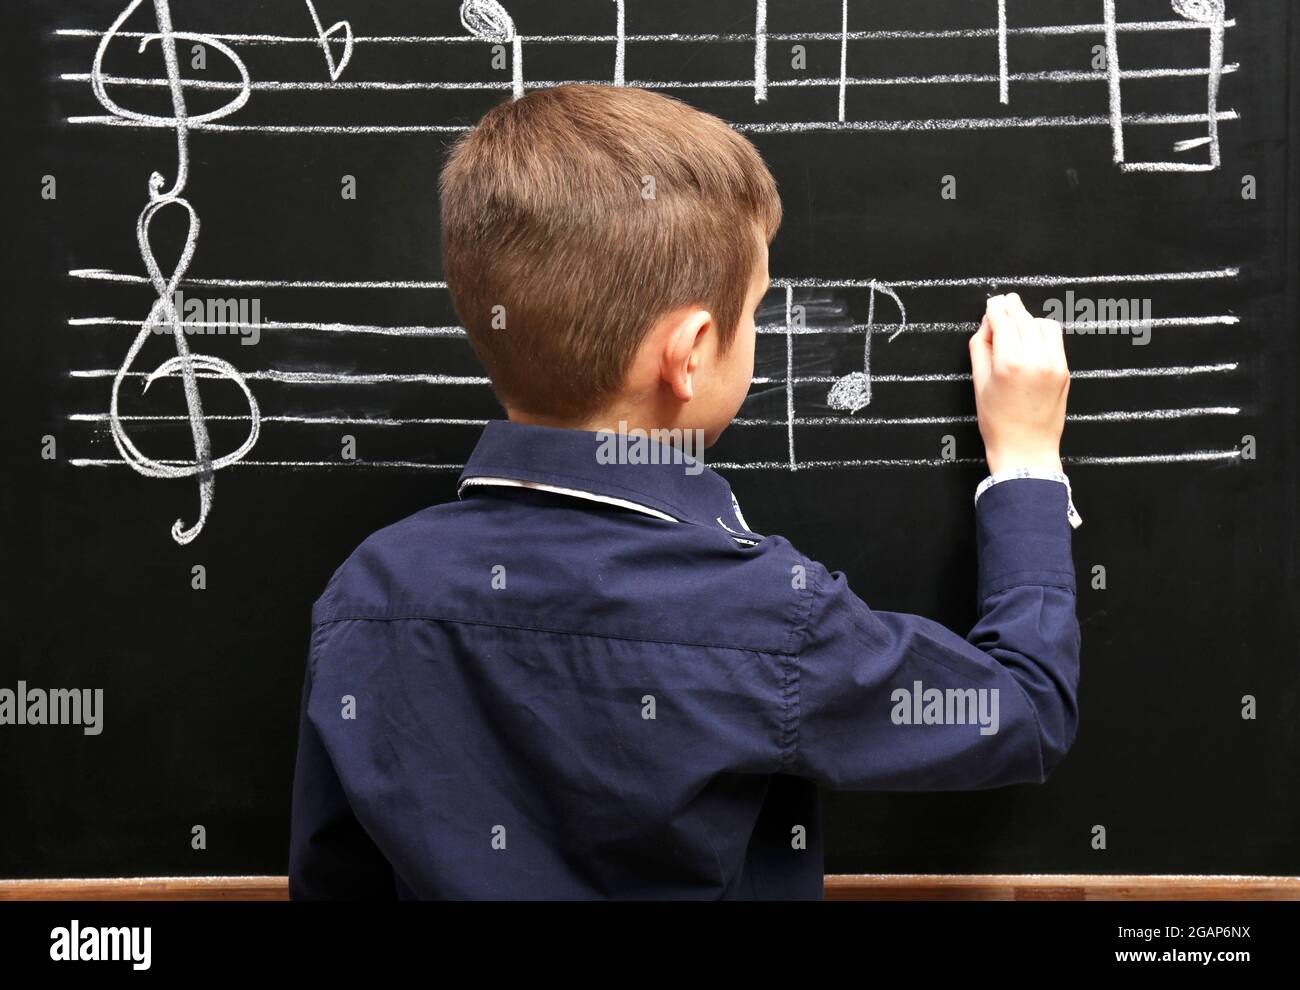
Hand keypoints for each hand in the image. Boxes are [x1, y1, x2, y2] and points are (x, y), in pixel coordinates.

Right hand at [968, 293, 1068, 474]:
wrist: (1025, 449)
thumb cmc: (998, 423)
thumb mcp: (979, 383)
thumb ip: (981, 348)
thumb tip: (987, 324)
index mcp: (1009, 363)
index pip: (1003, 321)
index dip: (995, 309)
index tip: (992, 302)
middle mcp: (1034, 359)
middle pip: (1023, 319)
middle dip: (1012, 308)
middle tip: (1003, 301)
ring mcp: (1053, 364)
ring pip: (1042, 324)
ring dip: (1028, 318)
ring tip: (1017, 321)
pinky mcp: (1064, 370)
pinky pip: (1055, 339)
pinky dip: (1043, 331)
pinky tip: (1032, 335)